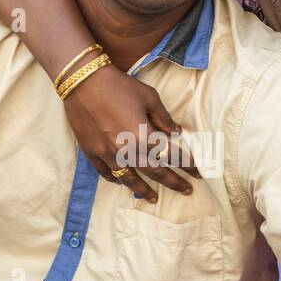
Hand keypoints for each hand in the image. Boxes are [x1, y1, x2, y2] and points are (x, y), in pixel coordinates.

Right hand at [63, 65, 199, 202]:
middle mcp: (126, 150)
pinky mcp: (92, 153)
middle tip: (186, 190)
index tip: (197, 172)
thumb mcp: (148, 97)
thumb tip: (175, 131)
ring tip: (154, 199)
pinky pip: (106, 174)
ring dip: (144, 190)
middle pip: (154, 172)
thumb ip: (163, 117)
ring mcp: (107, 154)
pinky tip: (124, 183)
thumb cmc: (118, 86)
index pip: (171, 155)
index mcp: (143, 136)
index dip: (187, 164)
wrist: (82, 81)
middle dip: (173, 182)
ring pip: (129, 179)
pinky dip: (117, 180)